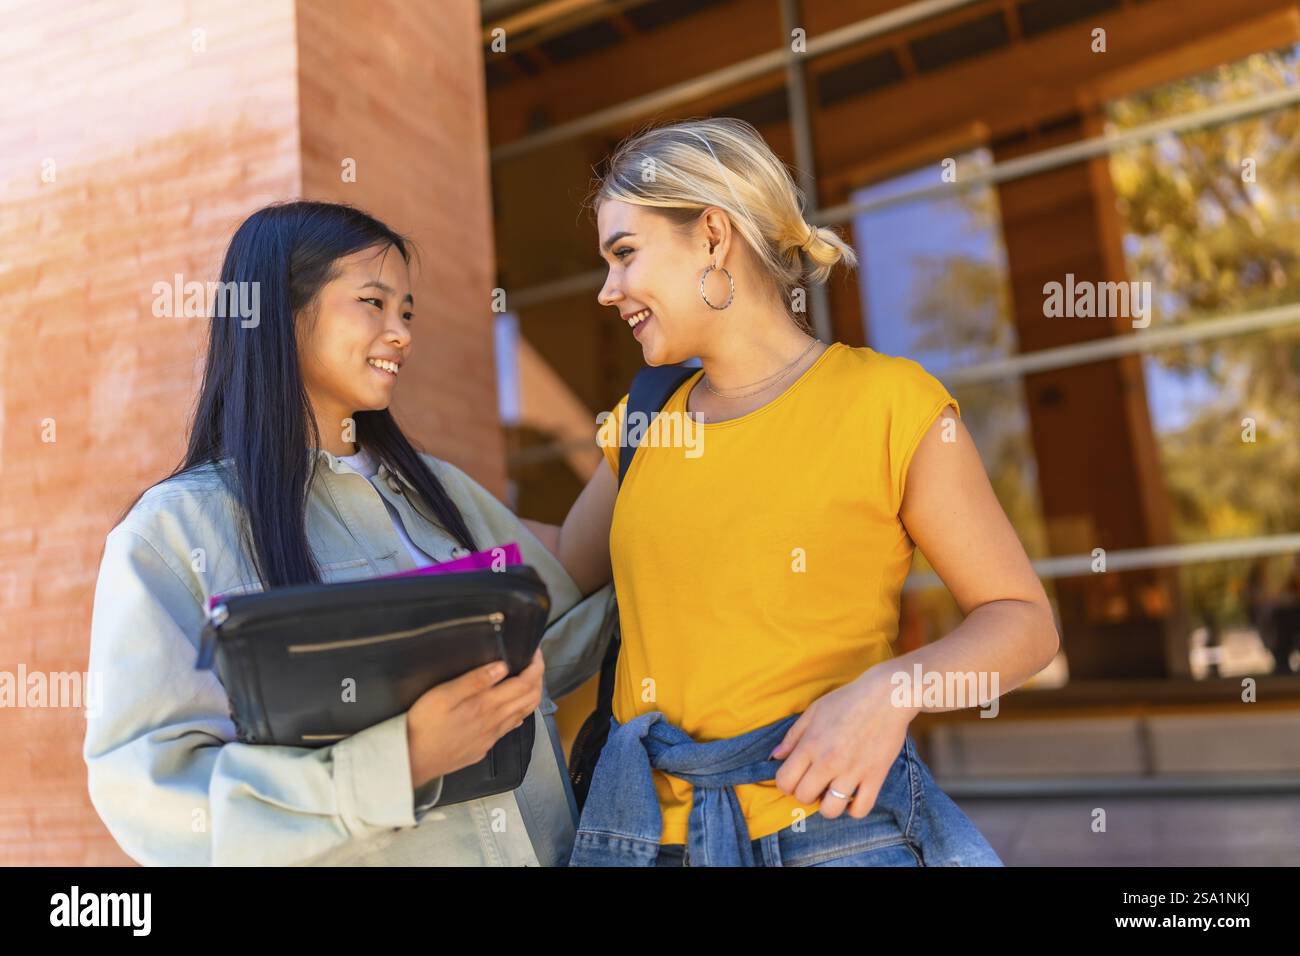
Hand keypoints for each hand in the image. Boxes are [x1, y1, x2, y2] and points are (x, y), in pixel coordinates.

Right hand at [405, 648, 544, 788]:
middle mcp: (495, 723)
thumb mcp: (443, 695)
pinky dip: (517, 713)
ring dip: (530, 696)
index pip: (525, 685)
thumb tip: (502, 666)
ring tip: (526, 680)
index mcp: (487, 707)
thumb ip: (474, 681)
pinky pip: (509, 728)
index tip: (535, 652)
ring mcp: (490, 738)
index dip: (535, 667)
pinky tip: (510, 709)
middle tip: (534, 663)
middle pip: (530, 700)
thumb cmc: (423, 725)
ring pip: (523, 715)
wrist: (411, 761)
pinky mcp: (483, 747)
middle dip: (538, 679)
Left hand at [769, 670, 915, 820]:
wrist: (887, 696)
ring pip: (830, 810)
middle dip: (804, 794)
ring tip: (832, 792)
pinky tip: (852, 796)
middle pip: (803, 797)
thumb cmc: (848, 700)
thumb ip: (792, 736)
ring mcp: (853, 772)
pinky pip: (860, 809)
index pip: (784, 781)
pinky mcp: (875, 777)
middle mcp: (829, 762)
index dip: (785, 784)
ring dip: (827, 805)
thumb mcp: (813, 711)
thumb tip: (774, 757)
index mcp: (810, 745)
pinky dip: (854, 809)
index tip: (794, 778)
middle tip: (814, 783)